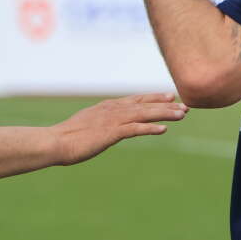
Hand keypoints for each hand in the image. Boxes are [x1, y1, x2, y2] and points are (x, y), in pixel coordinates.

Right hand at [52, 93, 187, 165]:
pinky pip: (135, 129)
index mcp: (106, 107)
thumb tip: (104, 128)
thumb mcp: (86, 126)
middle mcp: (112, 110)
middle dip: (165, 105)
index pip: (135, 100)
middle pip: (144, 104)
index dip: (153, 98)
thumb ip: (99, 124)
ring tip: (182, 115)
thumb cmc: (67, 138)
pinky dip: (150, 128)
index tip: (169, 97)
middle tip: (185, 106)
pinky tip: (163, 129)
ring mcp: (112, 120)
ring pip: (144, 114)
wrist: (55, 142)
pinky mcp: (111, 133)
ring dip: (164, 114)